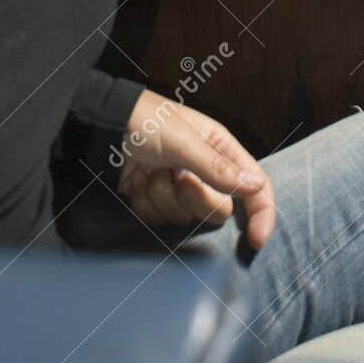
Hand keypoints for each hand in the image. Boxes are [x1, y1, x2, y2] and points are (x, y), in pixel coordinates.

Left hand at [117, 88, 275, 249]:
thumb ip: (218, 168)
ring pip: (186, 218)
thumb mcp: (184, 140)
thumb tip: (256, 186)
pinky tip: (137, 183)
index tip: (256, 240)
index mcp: (220, 150)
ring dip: (164, 197)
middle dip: (195, 197)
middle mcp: (204, 172)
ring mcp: (178, 190)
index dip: (261, 213)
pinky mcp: (155, 202)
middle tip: (177, 176)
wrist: (102, 128)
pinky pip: (159, 220)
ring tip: (151, 171)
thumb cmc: (146, 122)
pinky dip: (146, 204)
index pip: (255, 186)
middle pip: (219, 209)